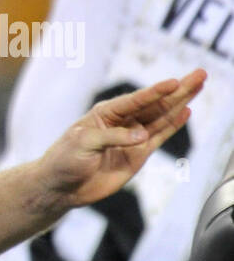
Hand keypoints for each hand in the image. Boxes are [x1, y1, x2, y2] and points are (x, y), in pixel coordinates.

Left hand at [39, 69, 206, 208]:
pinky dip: (173, 125)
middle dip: (177, 89)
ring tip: (198, 85)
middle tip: (200, 73)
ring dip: (180, 103)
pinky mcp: (138, 154)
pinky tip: (186, 111)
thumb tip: (142, 136)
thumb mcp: (84, 143)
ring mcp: (132, 138)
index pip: (135, 100)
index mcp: (105, 113)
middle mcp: (122, 122)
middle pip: (155, 103)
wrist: (61, 186)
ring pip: (161, 117)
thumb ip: (113, 137)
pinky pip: (159, 137)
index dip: (155, 91)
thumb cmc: (65, 159)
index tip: (174, 82)